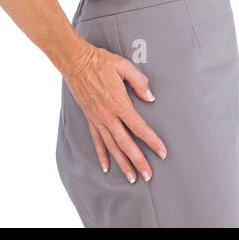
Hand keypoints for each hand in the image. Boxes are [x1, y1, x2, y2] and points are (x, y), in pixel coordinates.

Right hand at [60, 41, 164, 183]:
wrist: (76, 62)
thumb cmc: (101, 62)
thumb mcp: (124, 66)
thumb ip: (140, 82)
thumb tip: (151, 97)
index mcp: (119, 104)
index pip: (139, 128)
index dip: (152, 141)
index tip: (162, 152)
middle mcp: (108, 116)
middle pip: (126, 144)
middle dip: (138, 161)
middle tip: (148, 175)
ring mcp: (98, 119)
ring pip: (112, 147)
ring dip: (122, 163)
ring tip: (132, 177)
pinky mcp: (90, 119)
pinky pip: (97, 141)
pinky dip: (102, 154)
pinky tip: (107, 166)